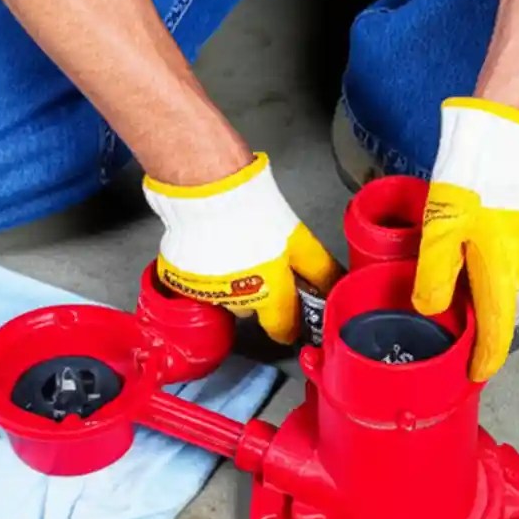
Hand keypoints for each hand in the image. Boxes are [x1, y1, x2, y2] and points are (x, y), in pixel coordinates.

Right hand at [144, 152, 342, 344]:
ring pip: (225, 296)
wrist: (207, 190)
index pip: (283, 328)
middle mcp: (237, 302)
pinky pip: (198, 283)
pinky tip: (211, 248)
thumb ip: (318, 269)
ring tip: (234, 251)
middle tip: (261, 264)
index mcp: (269, 296)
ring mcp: (207, 292)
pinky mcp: (181, 279)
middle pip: (252, 310)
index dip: (290, 324)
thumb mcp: (299, 240)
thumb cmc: (254, 211)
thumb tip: (337, 286)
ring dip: (231, 283)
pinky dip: (206, 271)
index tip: (292, 316)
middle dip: (259, 294)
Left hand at [412, 97, 518, 381]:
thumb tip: (431, 308)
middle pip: (499, 302)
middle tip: (449, 296)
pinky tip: (479, 229)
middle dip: (477, 306)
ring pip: (507, 273)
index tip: (475, 374)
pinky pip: (516, 250)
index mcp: (503, 278)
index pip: (497, 335)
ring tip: (460, 252)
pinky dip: (497, 250)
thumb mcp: (439, 233)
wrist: (509, 135)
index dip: (484, 360)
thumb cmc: (472, 184)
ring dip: (486, 272)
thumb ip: (433, 277)